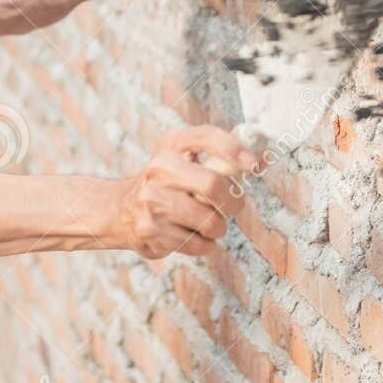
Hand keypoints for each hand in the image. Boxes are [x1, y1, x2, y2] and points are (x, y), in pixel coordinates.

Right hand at [107, 126, 261, 259]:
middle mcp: (158, 168)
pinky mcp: (151, 230)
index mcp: (171, 145)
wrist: (120, 211)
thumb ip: (217, 157)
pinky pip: (198, 244)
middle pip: (213, 185)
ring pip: (209, 221)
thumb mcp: (182, 160)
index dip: (235, 150)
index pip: (206, 137)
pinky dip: (205, 244)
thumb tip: (261, 160)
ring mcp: (152, 201)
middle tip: (233, 207)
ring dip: (218, 228)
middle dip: (233, 202)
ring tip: (208, 224)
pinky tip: (192, 235)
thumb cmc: (165, 185)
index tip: (255, 165)